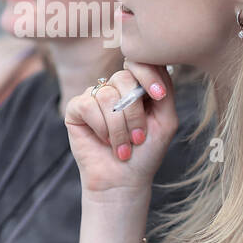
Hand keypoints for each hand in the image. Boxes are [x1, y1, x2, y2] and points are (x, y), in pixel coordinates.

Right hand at [64, 62, 176, 196]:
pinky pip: (87, 104)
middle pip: (123, 77)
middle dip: (134, 112)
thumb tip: (157, 64)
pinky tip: (104, 140)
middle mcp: (115, 88)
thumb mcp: (166, 121)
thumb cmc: (146, 153)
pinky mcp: (76, 109)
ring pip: (106, 95)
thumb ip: (166, 91)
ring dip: (118, 127)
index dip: (148, 75)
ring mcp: (95, 96)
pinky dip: (100, 126)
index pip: (140, 62)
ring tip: (122, 147)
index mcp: (137, 87)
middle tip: (138, 137)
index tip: (159, 96)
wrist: (123, 180)